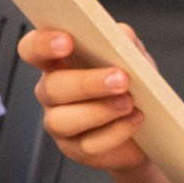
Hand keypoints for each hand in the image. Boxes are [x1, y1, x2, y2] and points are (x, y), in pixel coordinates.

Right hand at [17, 25, 155, 177]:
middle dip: (86, 83)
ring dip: (99, 111)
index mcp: (57, 61)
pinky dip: (115, 132)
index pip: (32, 49)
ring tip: (129, 103)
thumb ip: (124, 39)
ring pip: (63, 120)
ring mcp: (59, 123)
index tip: (66, 42)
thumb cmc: (133, 84)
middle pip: (51, 87)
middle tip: (120, 78)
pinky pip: (87, 144)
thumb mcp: (133, 55)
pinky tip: (134, 119)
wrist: (151, 125)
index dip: (42, 44)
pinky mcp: (75, 149)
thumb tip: (120, 34)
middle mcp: (51, 92)